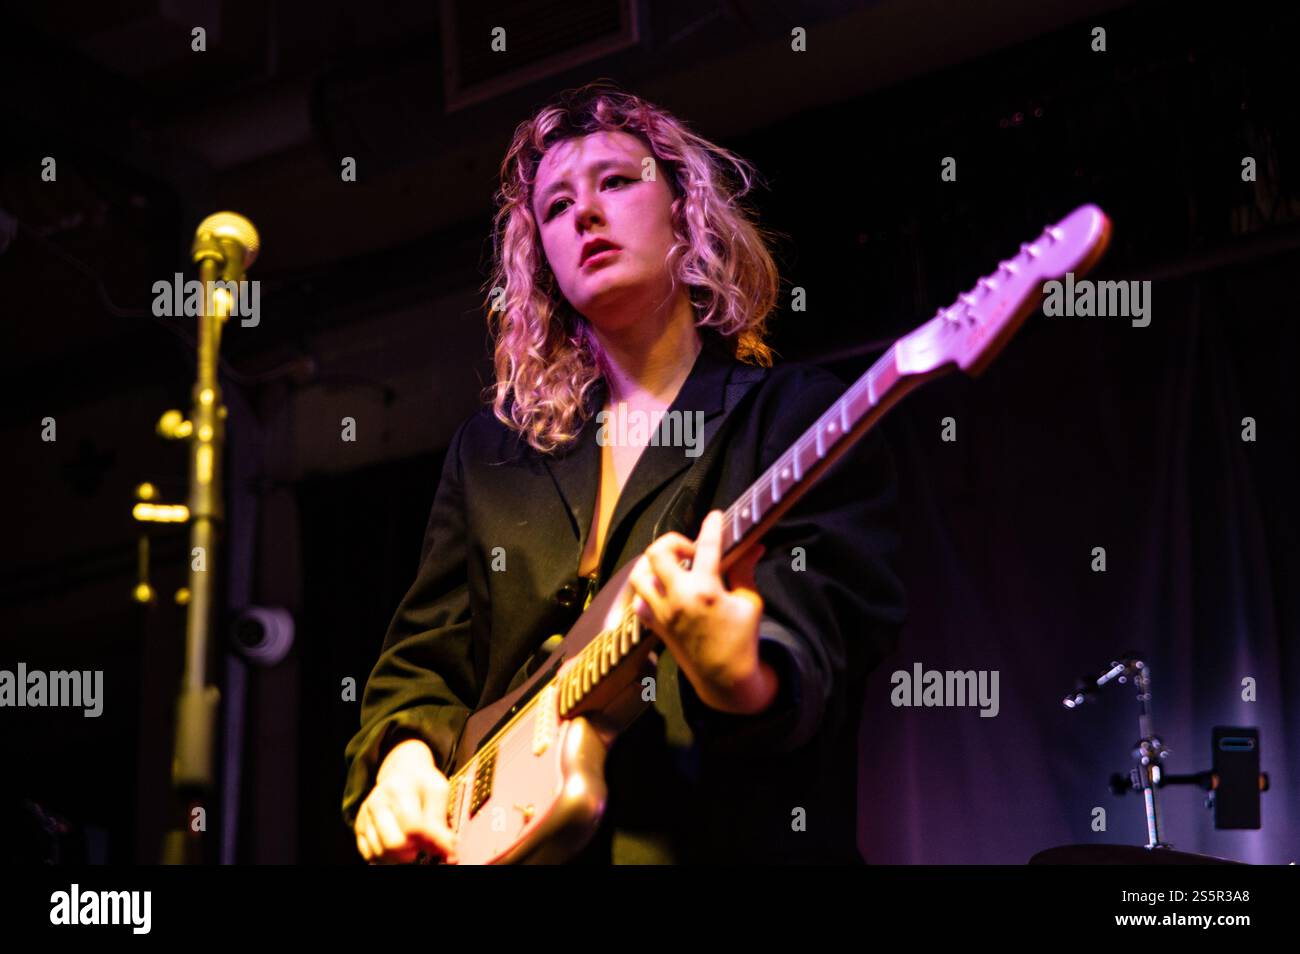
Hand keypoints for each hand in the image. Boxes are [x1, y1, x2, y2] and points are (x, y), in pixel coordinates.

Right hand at [355, 738, 457, 863]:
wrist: (399, 770)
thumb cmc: (422, 782)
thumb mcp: (438, 791)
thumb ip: (440, 820)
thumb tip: (448, 852)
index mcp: (399, 789)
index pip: (413, 826)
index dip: (431, 843)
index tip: (446, 850)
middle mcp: (377, 802)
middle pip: (393, 844)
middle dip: (413, 851)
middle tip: (423, 845)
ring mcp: (365, 815)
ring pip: (380, 853)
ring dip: (399, 857)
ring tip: (412, 844)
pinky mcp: (359, 826)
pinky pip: (369, 855)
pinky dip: (386, 858)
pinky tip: (398, 847)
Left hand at [627, 510, 777, 714]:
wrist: (724, 679)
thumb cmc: (742, 640)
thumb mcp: (750, 602)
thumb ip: (745, 571)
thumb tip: (754, 546)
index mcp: (706, 591)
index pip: (706, 546)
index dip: (712, 526)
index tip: (715, 517)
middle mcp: (679, 598)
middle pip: (658, 552)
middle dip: (673, 541)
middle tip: (691, 550)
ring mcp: (663, 612)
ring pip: (639, 574)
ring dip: (654, 564)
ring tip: (673, 567)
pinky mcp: (655, 625)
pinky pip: (638, 600)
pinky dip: (647, 590)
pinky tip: (664, 590)